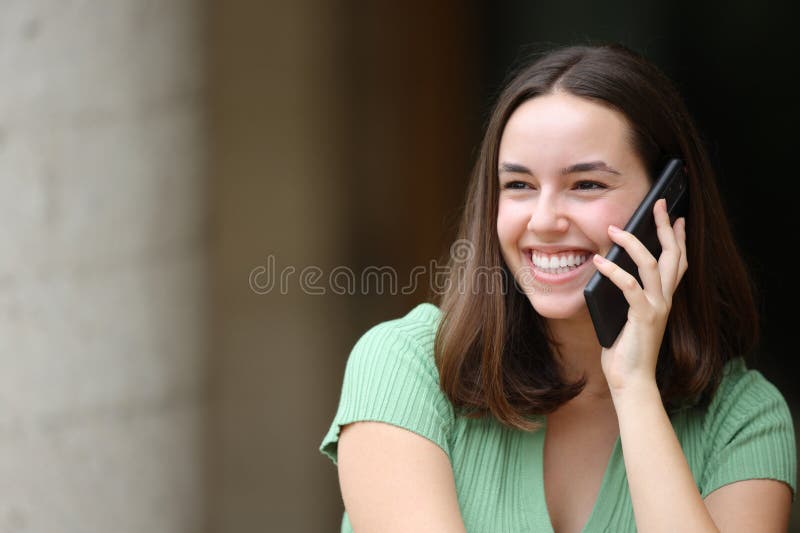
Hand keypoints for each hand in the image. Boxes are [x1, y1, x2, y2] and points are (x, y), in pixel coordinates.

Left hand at [591, 198, 687, 394]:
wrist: (630, 379)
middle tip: (657, 205)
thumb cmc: (624, 348)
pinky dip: (613, 270)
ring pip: (650, 264)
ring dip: (631, 243)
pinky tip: (599, 261)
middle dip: (664, 227)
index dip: (678, 238)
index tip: (675, 217)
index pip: (677, 262)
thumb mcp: (625, 314)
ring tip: (614, 230)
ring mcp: (657, 307)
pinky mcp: (643, 316)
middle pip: (671, 255)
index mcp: (663, 298)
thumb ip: (625, 294)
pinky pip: (629, 286)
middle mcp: (665, 299)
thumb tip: (606, 265)